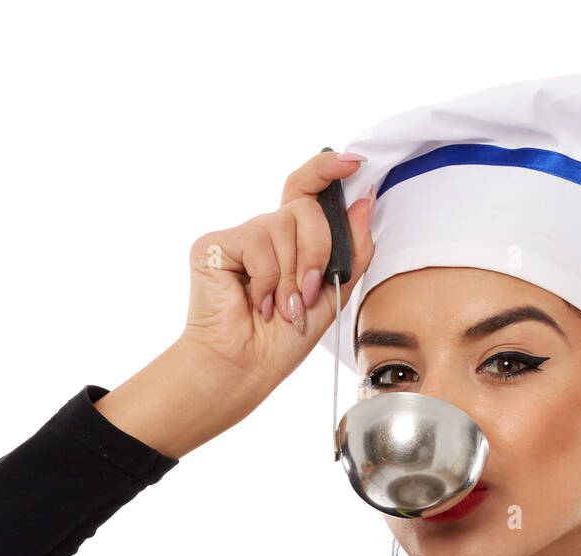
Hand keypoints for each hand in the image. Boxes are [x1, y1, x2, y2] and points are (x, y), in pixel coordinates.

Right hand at [180, 149, 374, 411]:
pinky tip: (256, 304)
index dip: (328, 169)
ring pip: (283, 225)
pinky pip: (257, 242)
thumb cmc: (283, 340)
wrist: (246, 367)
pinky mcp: (215, 244)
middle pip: (306, 208)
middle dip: (318, 253)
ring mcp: (240, 236)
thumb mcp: (333, 293)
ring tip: (283, 308)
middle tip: (309, 293)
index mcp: (292, 241)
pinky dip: (266, 280)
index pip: (308, 189)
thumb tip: (365, 201)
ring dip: (291, 276)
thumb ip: (352, 249)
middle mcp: (266, 232)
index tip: (354, 163)